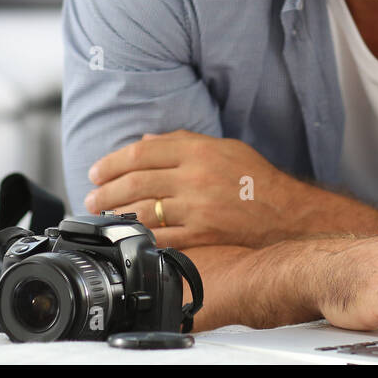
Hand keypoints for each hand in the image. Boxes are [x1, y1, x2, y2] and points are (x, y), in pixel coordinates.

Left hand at [84, 130, 304, 248]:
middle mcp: (195, 177)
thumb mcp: (222, 147)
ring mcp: (198, 208)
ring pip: (143, 210)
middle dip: (106, 190)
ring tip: (102, 215)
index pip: (142, 152)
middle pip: (136, 182)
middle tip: (91, 195)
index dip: (113, 162)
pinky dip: (139, 236)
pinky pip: (161, 236)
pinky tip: (126, 236)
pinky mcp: (202, 235)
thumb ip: (181, 141)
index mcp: (198, 151)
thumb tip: (142, 142)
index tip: (96, 170)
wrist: (286, 214)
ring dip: (115, 214)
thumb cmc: (254, 178)